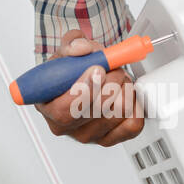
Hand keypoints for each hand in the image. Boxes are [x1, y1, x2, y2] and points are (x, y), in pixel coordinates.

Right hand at [35, 30, 144, 145]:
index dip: (84, 91)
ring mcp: (88, 136)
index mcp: (48, 107)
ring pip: (119, 112)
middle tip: (113, 66)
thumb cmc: (71, 72)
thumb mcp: (66, 50)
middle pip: (96, 111)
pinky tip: (124, 93)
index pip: (64, 111)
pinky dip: (135, 103)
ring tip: (118, 78)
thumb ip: (71, 44)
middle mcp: (66, 126)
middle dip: (112, 81)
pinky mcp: (110, 139)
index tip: (98, 69)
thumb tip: (81, 48)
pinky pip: (133, 124)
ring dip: (124, 88)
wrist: (85, 80)